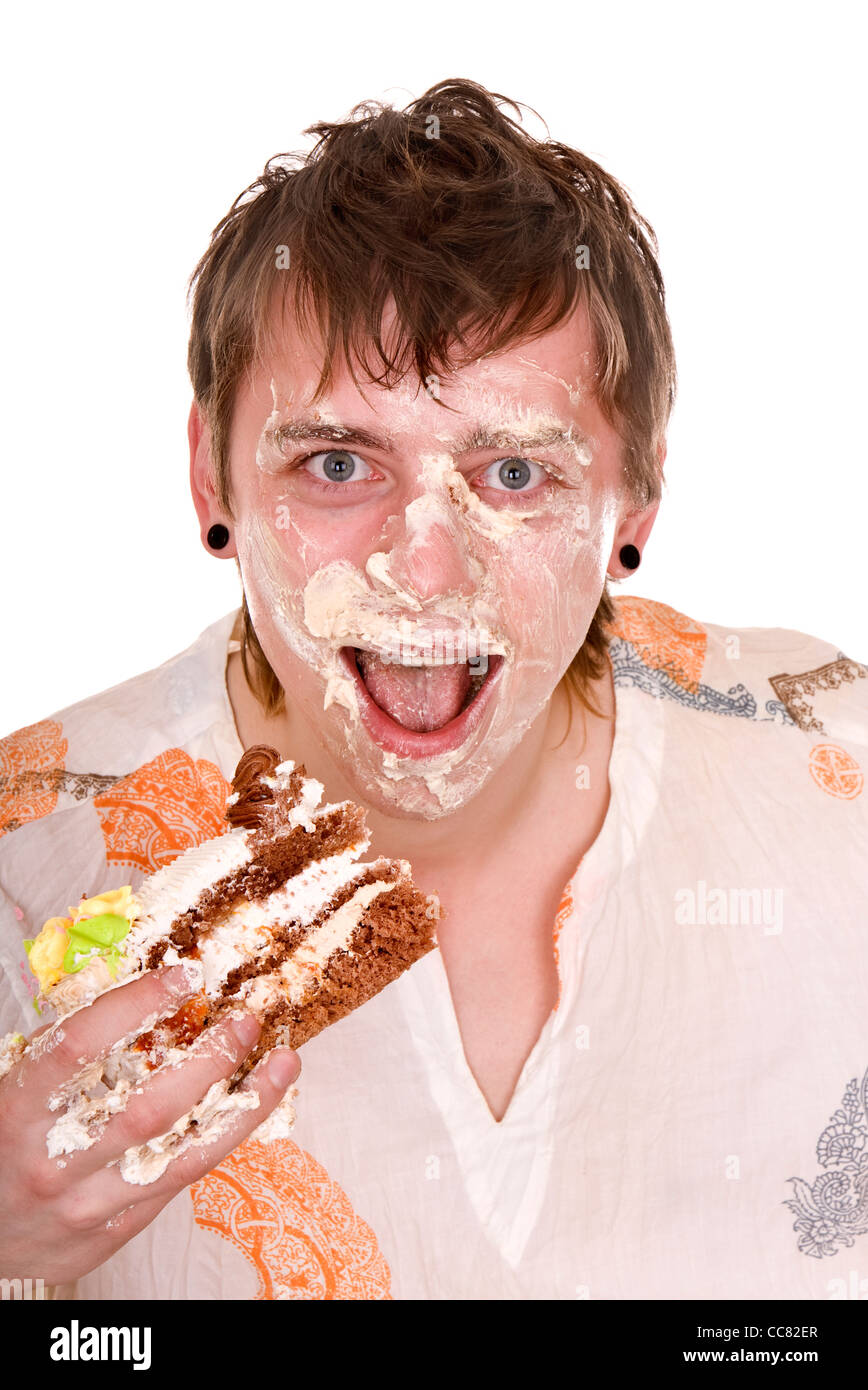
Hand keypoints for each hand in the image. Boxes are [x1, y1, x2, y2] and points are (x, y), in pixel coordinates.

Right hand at [0, 963, 299, 1285]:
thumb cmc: (0, 1145)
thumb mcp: (13, 1087)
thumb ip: (65, 1048)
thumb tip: (138, 992)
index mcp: (19, 1110)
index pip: (80, 1046)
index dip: (136, 1004)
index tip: (184, 975)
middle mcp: (54, 1161)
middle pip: (148, 1108)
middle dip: (210, 1058)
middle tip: (248, 1018)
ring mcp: (86, 1203)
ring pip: (183, 1155)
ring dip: (244, 1106)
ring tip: (282, 1065)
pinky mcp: (112, 1232)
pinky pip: (179, 1182)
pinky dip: (221, 1140)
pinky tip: (250, 1108)